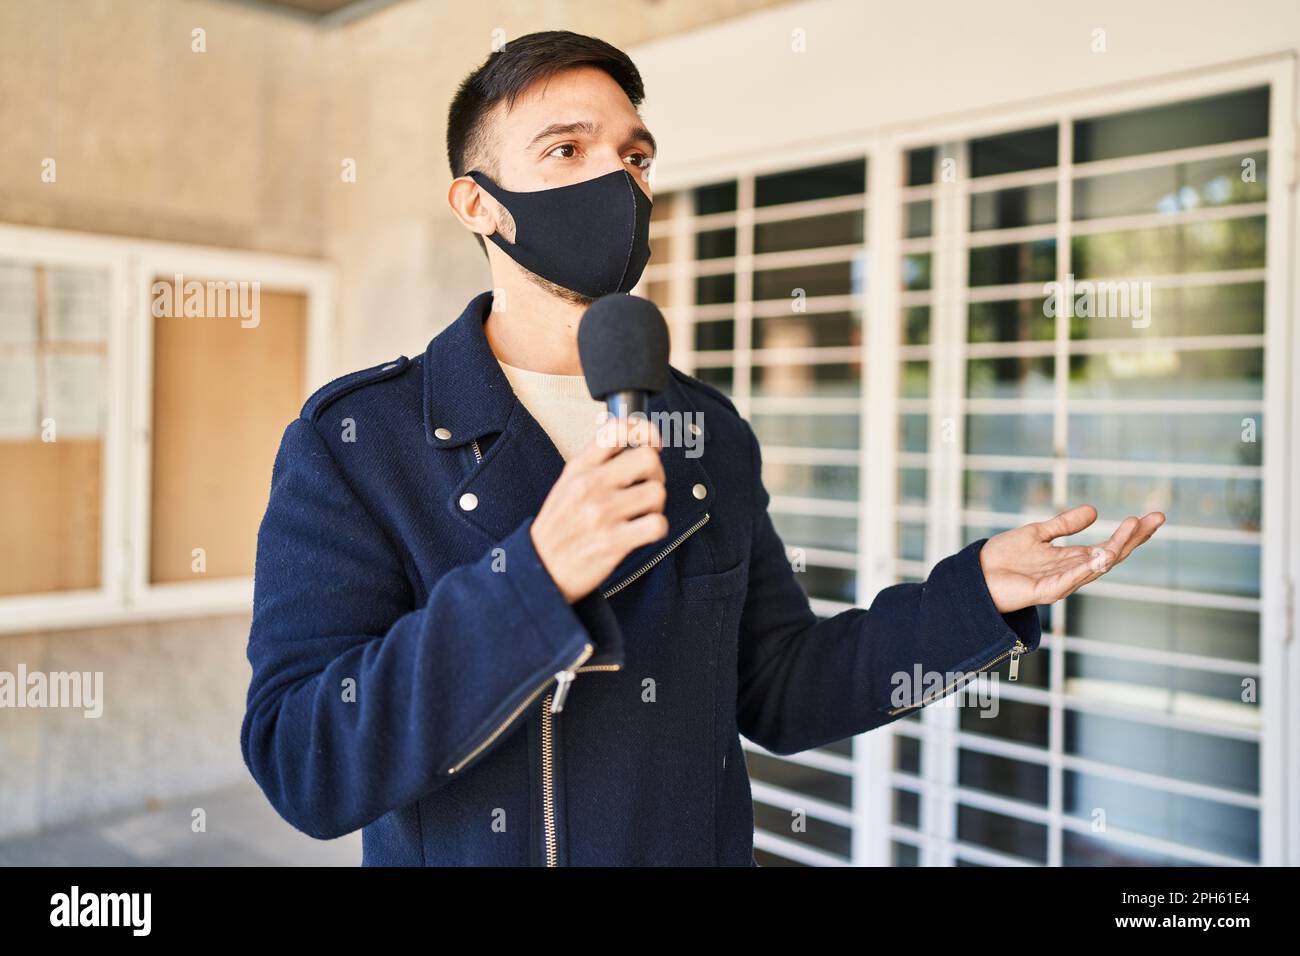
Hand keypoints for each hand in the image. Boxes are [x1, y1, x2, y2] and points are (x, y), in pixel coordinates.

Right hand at [530, 415, 668, 602]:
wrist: (539, 568)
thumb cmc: (559, 527)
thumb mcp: (567, 484)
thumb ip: (596, 462)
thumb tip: (634, 441)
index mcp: (579, 467)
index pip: (616, 430)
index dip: (644, 432)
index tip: (651, 444)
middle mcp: (590, 485)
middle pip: (648, 459)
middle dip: (657, 473)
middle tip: (647, 486)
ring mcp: (601, 513)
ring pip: (657, 493)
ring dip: (656, 505)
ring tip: (642, 514)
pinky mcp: (613, 541)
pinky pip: (656, 525)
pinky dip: (657, 529)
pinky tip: (643, 531)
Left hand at [978, 505, 1164, 612]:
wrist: (975, 576)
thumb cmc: (1002, 559)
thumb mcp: (1037, 534)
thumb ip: (1064, 525)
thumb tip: (1094, 510)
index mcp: (1071, 559)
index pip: (1109, 546)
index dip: (1131, 533)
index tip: (1153, 516)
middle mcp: (1071, 572)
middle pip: (1111, 556)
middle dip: (1133, 538)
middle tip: (1155, 519)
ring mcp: (1060, 583)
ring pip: (1095, 567)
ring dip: (1114, 548)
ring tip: (1132, 528)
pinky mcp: (1043, 592)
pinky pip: (1068, 581)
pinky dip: (1084, 569)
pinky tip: (1099, 556)